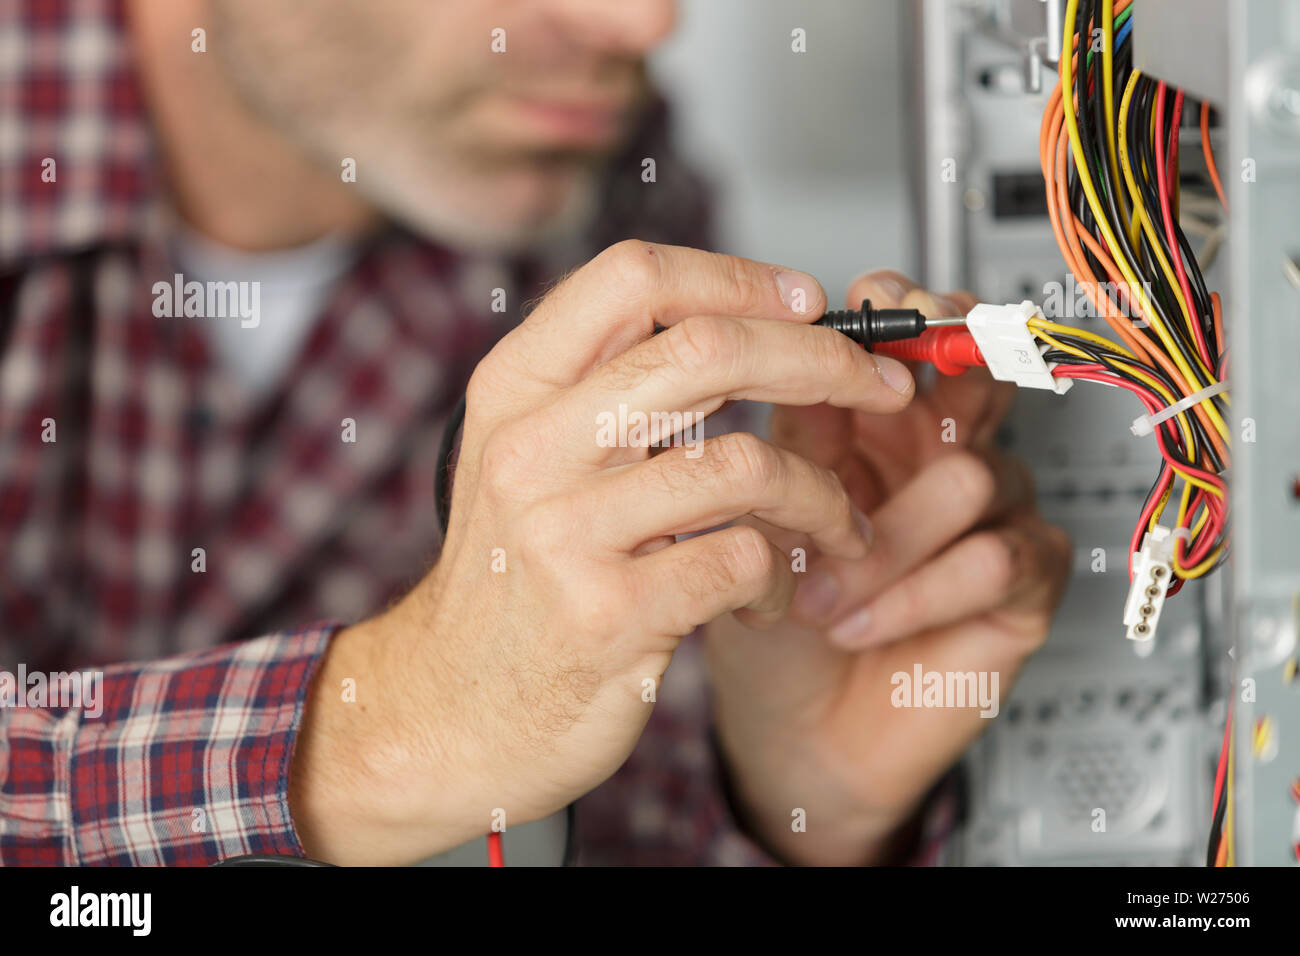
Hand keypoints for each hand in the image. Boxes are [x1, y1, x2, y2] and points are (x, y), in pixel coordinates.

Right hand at [288, 242, 918, 863]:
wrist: (452, 711)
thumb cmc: (513, 581)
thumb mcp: (529, 461)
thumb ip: (610, 393)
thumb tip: (747, 325)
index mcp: (515, 390)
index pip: (634, 278)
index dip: (739, 278)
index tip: (807, 303)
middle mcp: (533, 447)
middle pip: (709, 350)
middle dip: (822, 361)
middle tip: (878, 387)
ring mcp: (567, 532)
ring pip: (748, 463)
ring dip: (822, 493)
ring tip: (833, 525)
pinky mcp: (611, 614)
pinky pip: (746, 560)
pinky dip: (783, 577)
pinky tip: (770, 598)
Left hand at [704, 271, 1071, 865]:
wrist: (790, 733)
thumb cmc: (768, 626)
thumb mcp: (757, 526)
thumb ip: (787, 444)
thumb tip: (794, 359)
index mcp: (868, 428)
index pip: (911, 337)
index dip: (905, 309)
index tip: (876, 306)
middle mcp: (934, 459)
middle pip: (982, 373)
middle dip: (952, 365)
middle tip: (906, 393)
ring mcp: (988, 518)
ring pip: (975, 475)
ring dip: (888, 542)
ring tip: (819, 598)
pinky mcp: (1022, 585)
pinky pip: (996, 558)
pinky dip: (917, 595)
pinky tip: (860, 626)